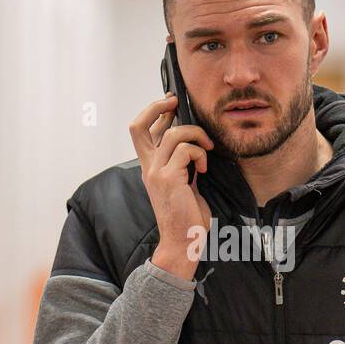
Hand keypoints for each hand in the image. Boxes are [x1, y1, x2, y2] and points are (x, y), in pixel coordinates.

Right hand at [128, 93, 212, 281]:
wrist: (182, 241)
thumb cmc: (187, 216)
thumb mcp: (184, 183)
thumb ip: (183, 163)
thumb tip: (195, 143)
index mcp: (150, 167)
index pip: (140, 131)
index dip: (153, 112)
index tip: (171, 104)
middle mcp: (148, 167)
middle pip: (138, 125)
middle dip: (158, 107)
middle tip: (176, 102)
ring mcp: (155, 172)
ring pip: (172, 134)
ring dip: (195, 135)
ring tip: (207, 148)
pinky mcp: (168, 178)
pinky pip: (185, 150)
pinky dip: (200, 154)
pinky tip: (204, 168)